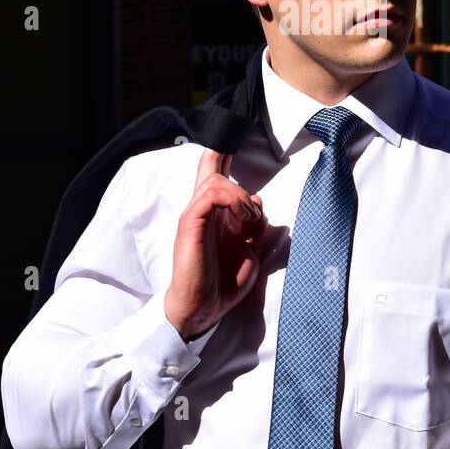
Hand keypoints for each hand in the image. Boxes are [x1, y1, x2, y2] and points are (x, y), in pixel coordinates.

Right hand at [164, 148, 268, 340]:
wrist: (204, 309)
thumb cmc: (223, 284)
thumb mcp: (250, 251)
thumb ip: (254, 226)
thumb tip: (259, 199)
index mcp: (216, 216)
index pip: (215, 179)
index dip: (222, 158)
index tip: (229, 140)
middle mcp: (203, 211)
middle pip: (208, 170)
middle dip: (221, 153)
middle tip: (229, 139)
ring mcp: (195, 216)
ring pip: (216, 181)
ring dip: (241, 195)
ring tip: (249, 216)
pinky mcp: (190, 223)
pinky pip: (211, 195)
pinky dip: (233, 200)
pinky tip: (243, 216)